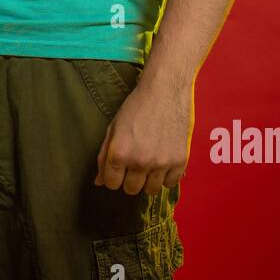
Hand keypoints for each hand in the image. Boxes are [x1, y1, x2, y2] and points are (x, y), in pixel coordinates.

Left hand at [94, 77, 193, 194]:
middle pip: (131, 190)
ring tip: (150, 163)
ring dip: (148, 180)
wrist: (166, 90)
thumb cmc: (136, 106)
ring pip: (151, 190)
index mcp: (120, 153)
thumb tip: (99, 182)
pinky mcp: (180, 161)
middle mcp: (140, 162)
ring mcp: (162, 163)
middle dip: (129, 179)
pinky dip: (166, 177)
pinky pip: (170, 184)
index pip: (111, 184)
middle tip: (135, 163)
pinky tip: (163, 162)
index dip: (113, 176)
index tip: (119, 168)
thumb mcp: (113, 128)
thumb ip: (104, 156)